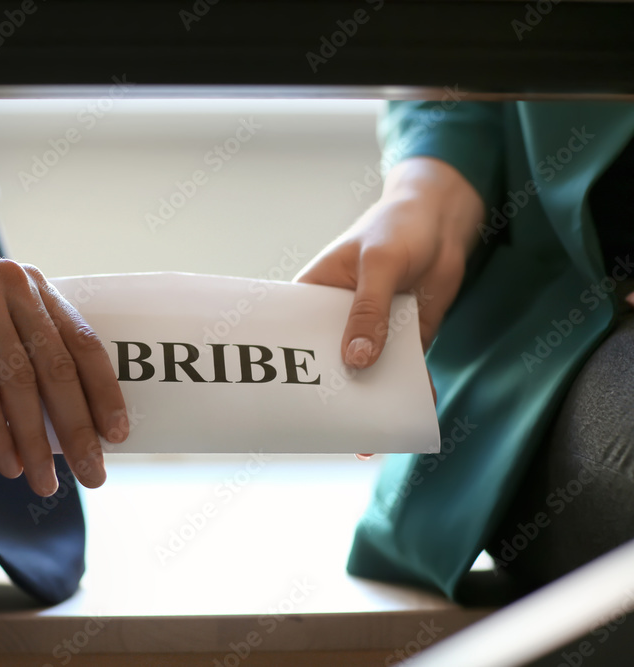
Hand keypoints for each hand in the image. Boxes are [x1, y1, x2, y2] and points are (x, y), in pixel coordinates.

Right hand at [0, 254, 128, 496]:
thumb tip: (66, 429)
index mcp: (33, 288)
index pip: (84, 343)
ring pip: (19, 381)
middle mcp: (13, 284)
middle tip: (94, 475)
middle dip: (78, 429)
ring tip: (45, 485)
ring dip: (35, 442)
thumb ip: (23, 365)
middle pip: (57, 367)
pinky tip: (7, 464)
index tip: (118, 436)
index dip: (105, 392)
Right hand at [294, 157, 484, 455]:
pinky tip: (413, 412)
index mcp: (316, 293)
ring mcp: (372, 330)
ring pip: (365, 372)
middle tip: (324, 430)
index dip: (286, 363)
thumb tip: (357, 359)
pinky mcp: (404, 339)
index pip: (293, 332)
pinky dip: (410, 391)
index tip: (280, 399)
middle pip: (327, 361)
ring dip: (369, 401)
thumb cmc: (399, 226)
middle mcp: (339, 318)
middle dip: (329, 395)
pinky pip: (404, 371)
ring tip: (366, 437)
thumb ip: (369, 310)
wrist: (445, 222)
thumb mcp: (381, 264)